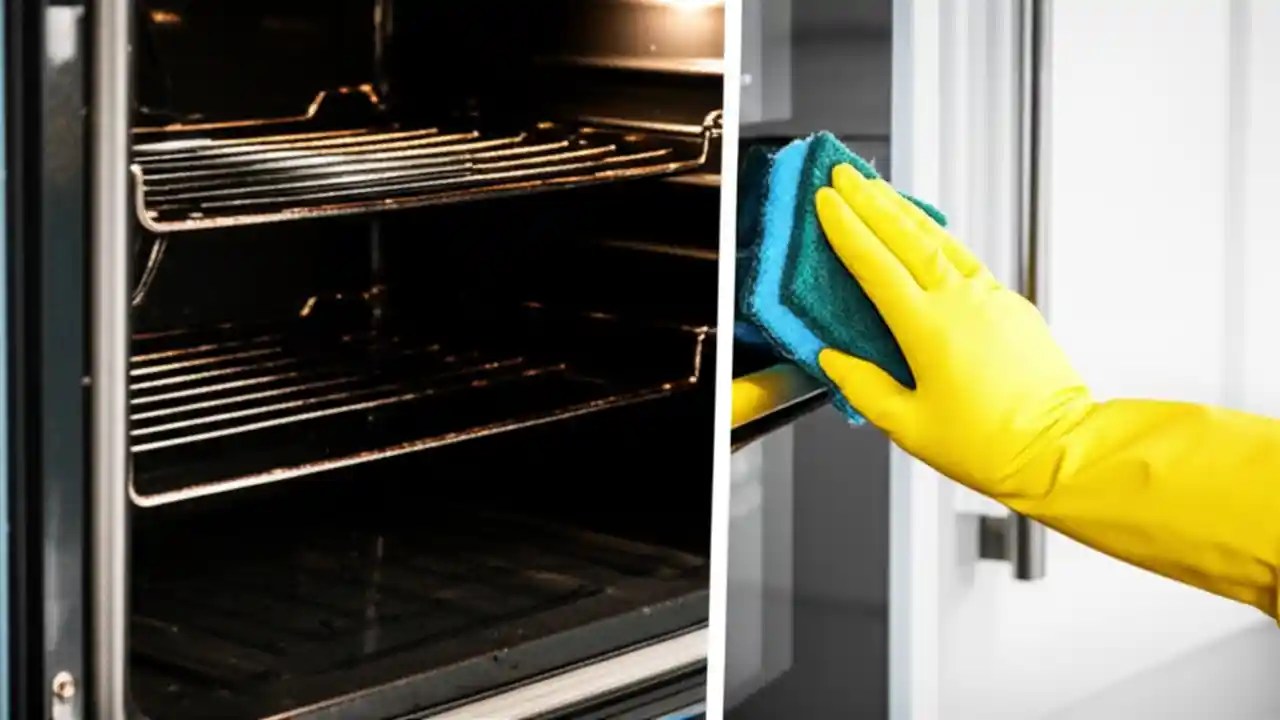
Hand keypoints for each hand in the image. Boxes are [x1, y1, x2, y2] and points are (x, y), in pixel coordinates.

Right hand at [815, 164, 1093, 495]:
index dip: (846, 230)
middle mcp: (960, 301)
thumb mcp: (907, 426)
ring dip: (903, 211)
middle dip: (870, 200)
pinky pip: (965, 258)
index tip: (825, 201)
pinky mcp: (1011, 305)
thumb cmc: (987, 445)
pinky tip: (925, 234)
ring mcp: (990, 298)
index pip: (875, 265)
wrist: (1060, 451)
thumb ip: (863, 387)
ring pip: (939, 240)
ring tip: (878, 189)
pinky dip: (937, 237)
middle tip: (844, 173)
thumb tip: (833, 359)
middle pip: (906, 236)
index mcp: (928, 328)